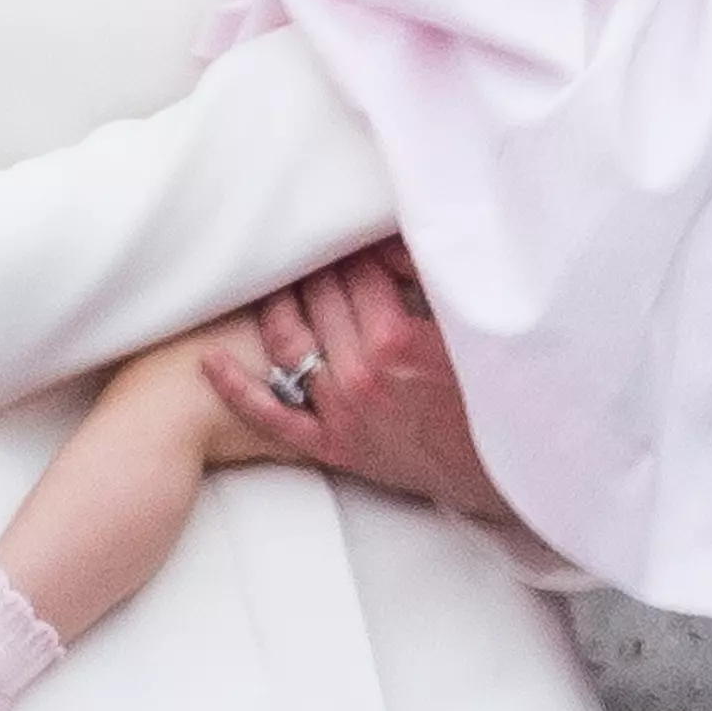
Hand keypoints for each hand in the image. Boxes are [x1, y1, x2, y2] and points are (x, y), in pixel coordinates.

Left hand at [202, 244, 514, 524]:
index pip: (358, 273)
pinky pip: (270, 415)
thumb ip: (427, 283)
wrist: (499, 473)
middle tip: (323, 247)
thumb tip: (389, 246)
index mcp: (396, 340)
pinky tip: (211, 360)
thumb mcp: (468, 330)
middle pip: (320, 299)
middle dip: (321, 267)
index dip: (359, 249)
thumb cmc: (493, 396)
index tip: (360, 237)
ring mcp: (339, 412)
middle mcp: (359, 374)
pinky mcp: (331, 445)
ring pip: (287, 343)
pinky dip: (237, 388)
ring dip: (279, 303)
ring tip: (280, 278)